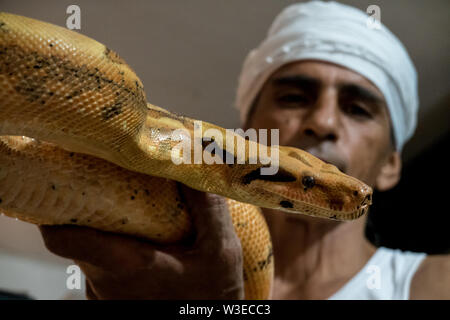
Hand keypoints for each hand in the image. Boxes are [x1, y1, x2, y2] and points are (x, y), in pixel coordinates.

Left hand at [39, 185, 243, 298]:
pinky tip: (141, 239)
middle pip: (77, 237)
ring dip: (105, 228)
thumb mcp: (221, 249)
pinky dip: (114, 247)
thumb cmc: (211, 294)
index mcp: (127, 265)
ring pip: (90, 251)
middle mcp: (106, 283)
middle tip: (113, 182)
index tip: (65, 183)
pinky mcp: (112, 299)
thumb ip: (208, 206)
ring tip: (132, 209)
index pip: (64, 239)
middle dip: (91, 208)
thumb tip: (192, 161)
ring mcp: (106, 294)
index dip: (54, 211)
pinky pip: (101, 266)